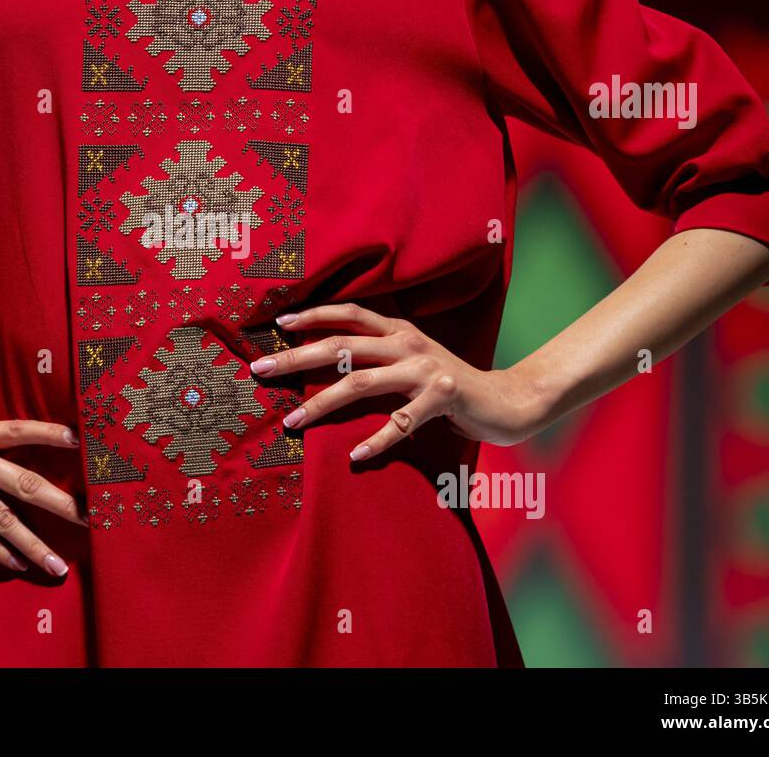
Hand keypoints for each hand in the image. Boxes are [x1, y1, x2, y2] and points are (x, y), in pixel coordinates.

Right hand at [0, 420, 84, 575]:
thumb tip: (36, 482)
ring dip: (34, 543)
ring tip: (57, 562)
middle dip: (61, 503)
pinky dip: (0, 551)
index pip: (20, 429)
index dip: (52, 433)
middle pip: (24, 479)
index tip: (85, 442)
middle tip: (90, 518)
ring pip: (4, 515)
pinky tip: (19, 564)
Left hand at [249, 303, 550, 458]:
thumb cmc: (449, 385)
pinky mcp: (442, 398)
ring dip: (322, 403)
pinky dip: (376, 440)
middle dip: (297, 358)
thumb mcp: (411, 362)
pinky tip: (355, 456)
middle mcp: (407, 343)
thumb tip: (326, 364)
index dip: (313, 315)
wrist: (507, 401)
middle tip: (260, 370)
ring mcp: (425, 370)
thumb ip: (378, 358)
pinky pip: (401, 422)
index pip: (348, 314)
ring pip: (361, 382)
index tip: (278, 324)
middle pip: (341, 347)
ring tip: (293, 422)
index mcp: (398, 331)